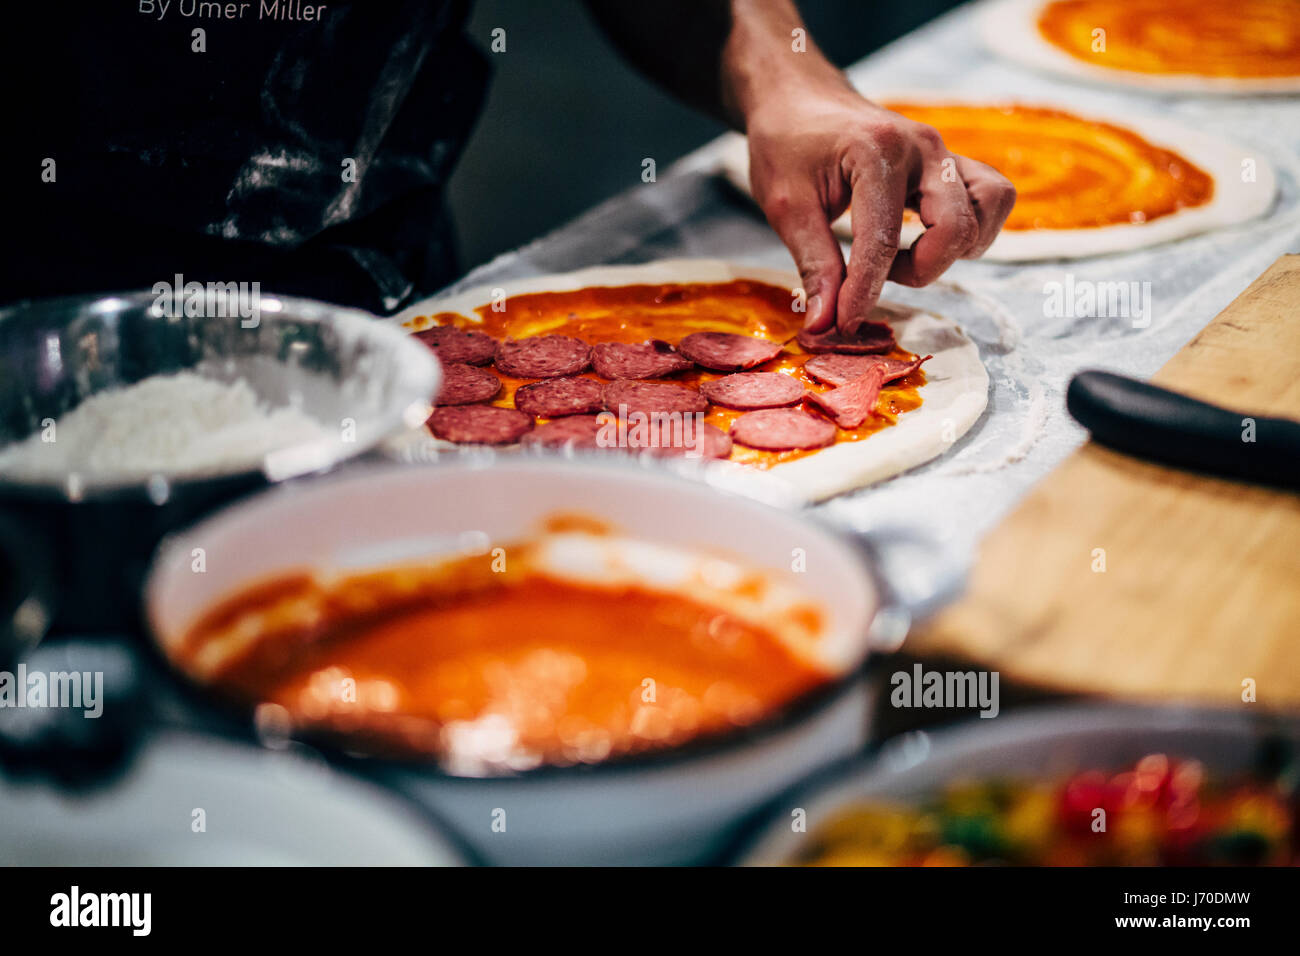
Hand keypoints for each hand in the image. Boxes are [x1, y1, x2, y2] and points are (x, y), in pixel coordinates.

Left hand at [746, 86, 1014, 334]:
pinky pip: (992, 197)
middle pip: (956, 228)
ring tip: (904, 255)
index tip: (843, 324)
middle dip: (919, 271)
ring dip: (955, 248)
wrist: (800, 99)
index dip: (864, 292)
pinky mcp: (952, 163)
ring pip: (990, 208)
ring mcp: (944, 152)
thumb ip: (814, 267)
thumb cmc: (787, 145)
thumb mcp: (785, 207)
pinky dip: (971, 228)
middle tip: (873, 275)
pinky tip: (926, 240)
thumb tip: (826, 326)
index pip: (883, 239)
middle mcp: (923, 147)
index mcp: (876, 151)